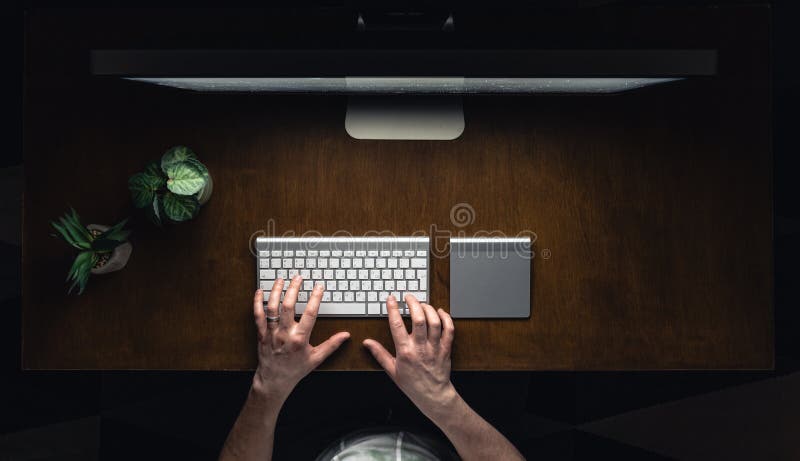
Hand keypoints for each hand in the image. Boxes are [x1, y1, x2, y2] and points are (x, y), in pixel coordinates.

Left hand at [252, 276, 349, 401]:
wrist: (274, 381)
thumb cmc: (295, 370)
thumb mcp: (317, 358)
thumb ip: (332, 345)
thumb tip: (346, 335)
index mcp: (300, 339)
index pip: (310, 313)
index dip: (315, 297)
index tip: (319, 286)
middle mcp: (284, 334)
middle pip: (288, 306)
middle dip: (293, 289)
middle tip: (298, 277)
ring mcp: (271, 333)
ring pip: (271, 308)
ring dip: (276, 291)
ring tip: (281, 280)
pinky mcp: (261, 334)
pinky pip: (257, 315)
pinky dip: (257, 302)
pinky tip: (260, 291)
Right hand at [363, 294, 457, 420]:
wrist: (433, 396)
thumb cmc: (412, 384)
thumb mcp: (392, 370)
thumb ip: (379, 354)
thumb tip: (367, 343)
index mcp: (405, 351)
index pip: (397, 325)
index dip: (393, 309)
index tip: (391, 299)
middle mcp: (420, 347)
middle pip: (419, 319)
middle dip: (413, 303)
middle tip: (409, 297)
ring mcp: (434, 347)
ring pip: (434, 322)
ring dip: (428, 309)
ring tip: (422, 304)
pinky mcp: (446, 348)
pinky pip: (449, 329)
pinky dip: (446, 318)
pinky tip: (440, 312)